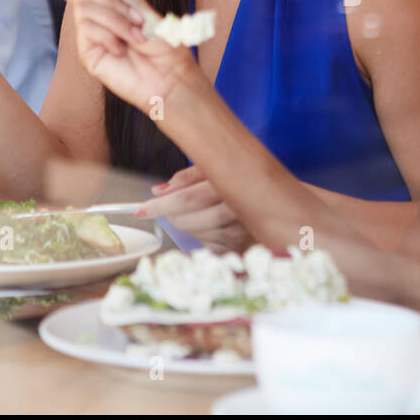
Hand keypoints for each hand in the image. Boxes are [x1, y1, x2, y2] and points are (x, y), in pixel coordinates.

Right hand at [58, 0, 200, 114]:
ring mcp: (89, 36)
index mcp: (106, 3)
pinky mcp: (87, 53)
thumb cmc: (162, 44)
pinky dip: (111, 37)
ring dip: (117, 20)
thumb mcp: (142, 5)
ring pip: (84, 8)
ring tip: (136, 37)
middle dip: (114, 2)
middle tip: (138, 20)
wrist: (170, 76)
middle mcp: (94, 18)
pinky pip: (88, 30)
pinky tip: (123, 50)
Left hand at [138, 166, 253, 254]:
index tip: (142, 209)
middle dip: (171, 213)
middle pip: (189, 214)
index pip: (188, 195)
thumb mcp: (214, 173)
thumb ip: (186, 179)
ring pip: (196, 230)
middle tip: (165, 209)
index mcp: (231, 180)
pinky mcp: (239, 246)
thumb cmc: (238, 186)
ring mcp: (240, 228)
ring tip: (192, 215)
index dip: (162, 203)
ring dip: (186, 224)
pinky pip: (208, 243)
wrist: (277, 205)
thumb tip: (158, 190)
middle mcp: (239, 205)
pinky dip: (200, 235)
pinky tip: (209, 226)